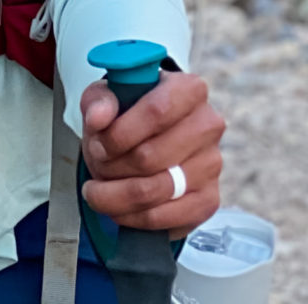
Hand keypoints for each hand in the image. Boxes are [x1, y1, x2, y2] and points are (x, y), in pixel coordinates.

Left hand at [80, 69, 223, 234]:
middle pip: (151, 157)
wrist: (147, 142)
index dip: (120, 134)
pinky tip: (116, 209)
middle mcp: (208, 125)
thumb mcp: (106, 98)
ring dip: (116, 196)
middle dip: (112, 167)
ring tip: (96, 192)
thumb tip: (98, 118)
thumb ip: (99, 101)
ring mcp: (212, 165)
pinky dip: (132, 217)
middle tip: (96, 167)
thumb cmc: (126, 116)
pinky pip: (165, 218)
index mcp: (189, 88)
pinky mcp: (209, 200)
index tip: (98, 144)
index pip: (156, 111)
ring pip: (155, 191)